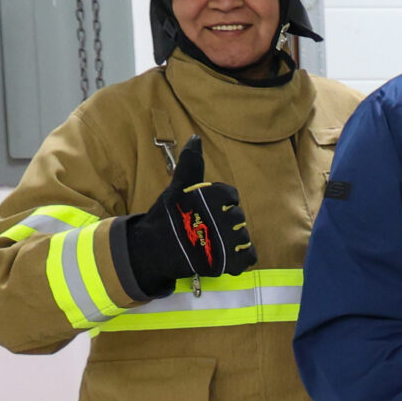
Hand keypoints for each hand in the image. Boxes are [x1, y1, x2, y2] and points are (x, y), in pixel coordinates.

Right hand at [121, 136, 255, 295]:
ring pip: (243, 237)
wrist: (153, 251)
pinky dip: (239, 259)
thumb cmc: (168, 217)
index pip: (231, 196)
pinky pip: (248, 257)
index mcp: (214, 196)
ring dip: (230, 242)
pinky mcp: (229, 263)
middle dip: (223, 223)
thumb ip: (192, 164)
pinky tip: (223, 256)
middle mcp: (223, 217)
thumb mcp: (178, 188)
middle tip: (203, 230)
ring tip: (209, 244)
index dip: (218, 204)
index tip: (202, 211)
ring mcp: (227, 241)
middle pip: (238, 217)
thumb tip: (195, 138)